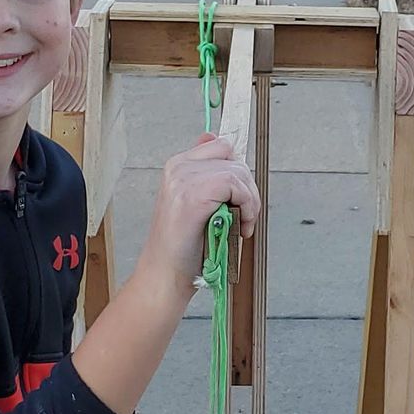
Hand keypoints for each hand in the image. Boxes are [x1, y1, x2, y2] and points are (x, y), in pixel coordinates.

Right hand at [136, 134, 258, 293]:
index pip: (220, 146)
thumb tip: (213, 138)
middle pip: (234, 159)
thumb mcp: (196, 202)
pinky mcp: (194, 195)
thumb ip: (207, 173)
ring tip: (240, 225)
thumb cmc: (182, 247)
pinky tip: (239, 226)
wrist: (164, 275)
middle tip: (242, 217)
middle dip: (247, 189)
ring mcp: (184, 180)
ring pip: (239, 173)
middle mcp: (179, 168)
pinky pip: (236, 186)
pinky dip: (247, 207)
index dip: (236, 172)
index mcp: (177, 166)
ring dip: (250, 202)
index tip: (237, 197)